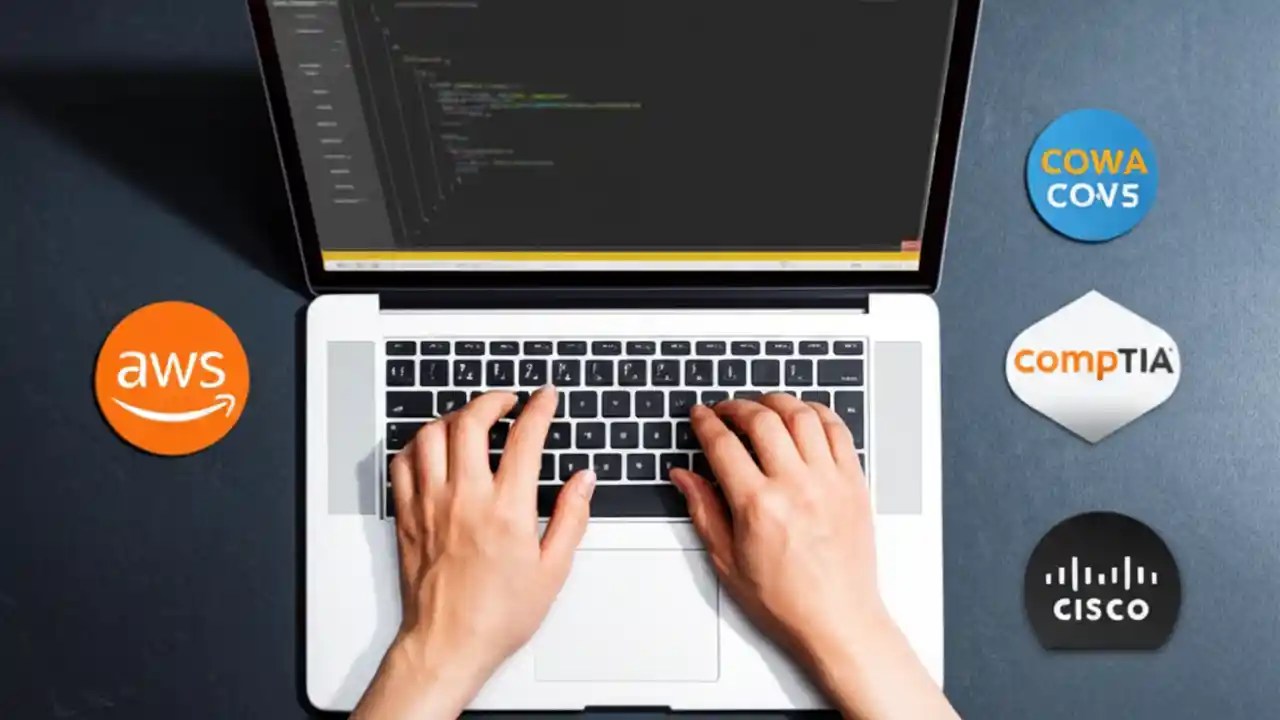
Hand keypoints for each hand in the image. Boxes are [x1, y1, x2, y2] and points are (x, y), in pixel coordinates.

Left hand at [353, 386, 595, 719]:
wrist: (448, 645)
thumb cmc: (498, 616)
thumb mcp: (553, 569)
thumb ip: (571, 517)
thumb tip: (583, 480)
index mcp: (507, 511)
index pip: (524, 438)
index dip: (539, 408)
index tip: (545, 398)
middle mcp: (465, 499)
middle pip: (471, 423)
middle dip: (493, 400)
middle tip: (508, 401)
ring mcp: (431, 505)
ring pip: (432, 435)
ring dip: (454, 418)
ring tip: (471, 421)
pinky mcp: (408, 516)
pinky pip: (403, 463)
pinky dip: (418, 445)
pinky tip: (434, 448)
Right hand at [671, 394, 956, 719]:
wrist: (838, 620)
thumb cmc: (786, 600)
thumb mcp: (727, 561)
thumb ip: (704, 510)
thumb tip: (685, 477)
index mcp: (758, 507)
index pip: (723, 445)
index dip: (705, 423)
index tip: (700, 416)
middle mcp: (796, 487)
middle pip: (761, 419)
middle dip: (736, 406)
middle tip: (725, 410)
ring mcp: (829, 481)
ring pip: (802, 415)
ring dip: (777, 402)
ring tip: (762, 406)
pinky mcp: (854, 483)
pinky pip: (838, 431)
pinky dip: (818, 414)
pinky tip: (803, 416)